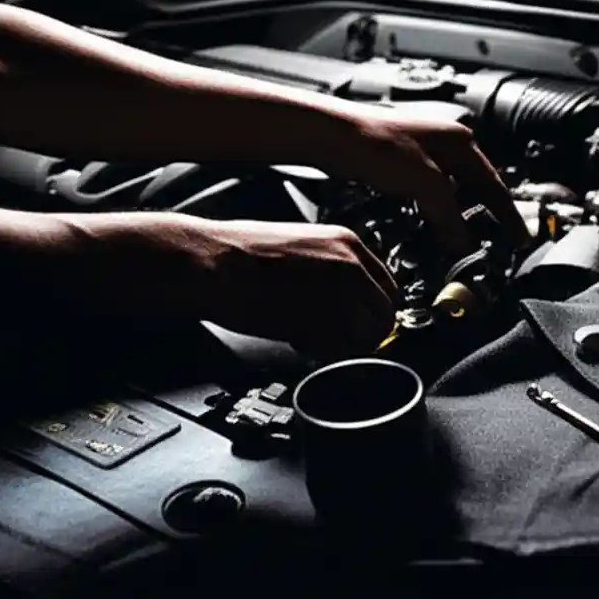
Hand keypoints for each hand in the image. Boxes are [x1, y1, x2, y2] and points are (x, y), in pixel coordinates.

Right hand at [191, 219, 398, 358]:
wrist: (212, 261)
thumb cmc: (241, 251)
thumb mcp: (302, 245)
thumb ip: (333, 267)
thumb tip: (347, 294)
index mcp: (347, 244)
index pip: (387, 287)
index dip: (374, 310)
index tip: (364, 321)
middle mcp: (349, 269)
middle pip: (383, 317)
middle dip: (365, 334)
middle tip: (342, 339)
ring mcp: (336, 297)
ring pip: (364, 340)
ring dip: (343, 346)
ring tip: (313, 336)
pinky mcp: (317, 325)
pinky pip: (336, 353)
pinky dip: (322, 354)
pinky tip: (299, 340)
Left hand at [323, 107, 530, 254]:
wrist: (332, 136)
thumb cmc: (375, 143)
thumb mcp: (424, 183)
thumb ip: (449, 216)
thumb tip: (464, 245)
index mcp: (459, 141)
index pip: (494, 185)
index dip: (507, 215)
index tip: (517, 239)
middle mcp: (444, 144)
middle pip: (473, 190)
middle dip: (480, 219)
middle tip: (488, 245)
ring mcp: (423, 154)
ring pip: (449, 194)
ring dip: (453, 219)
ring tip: (457, 243)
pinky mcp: (401, 165)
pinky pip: (427, 196)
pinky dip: (432, 214)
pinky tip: (426, 228)